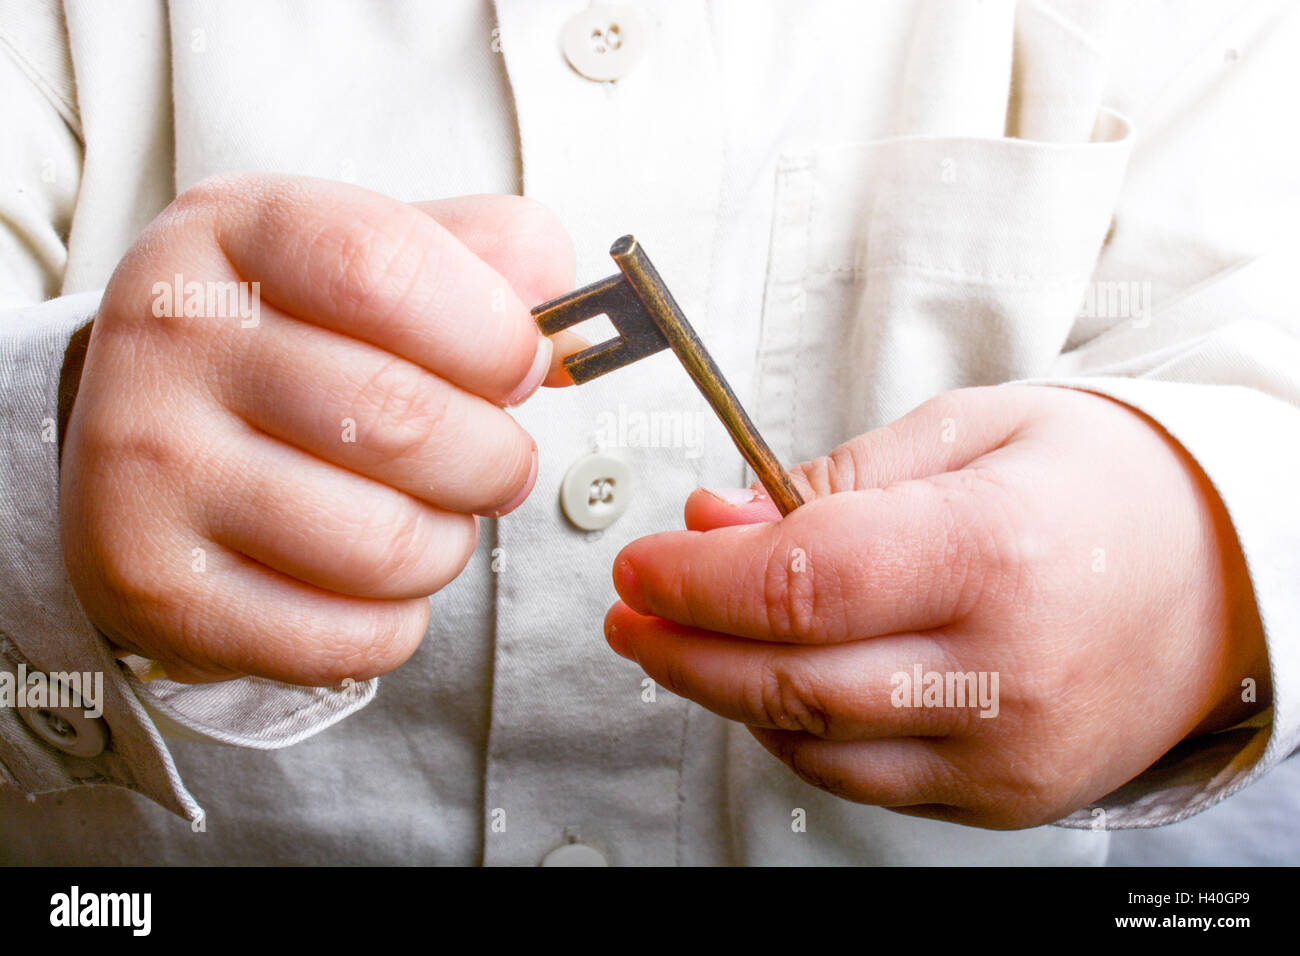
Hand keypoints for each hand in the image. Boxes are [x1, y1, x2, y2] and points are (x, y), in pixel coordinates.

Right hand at [61, 174, 580, 684]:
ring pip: (388, 544)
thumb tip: (561, 309)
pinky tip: (369, 579)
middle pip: (404, 419)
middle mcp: (169, 343)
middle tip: (495, 461)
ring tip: (427, 516)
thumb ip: (479, 253)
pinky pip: (349, 636)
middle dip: (496, 458)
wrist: (140, 437)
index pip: (386, 269)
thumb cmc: (284, 343)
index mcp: (228, 233)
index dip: (492, 333)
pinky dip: (397, 620)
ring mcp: (149, 472)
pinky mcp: (158, 588)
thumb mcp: (359, 256)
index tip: (519, 367)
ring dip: (448, 543)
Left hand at [605, 386, 1267, 827]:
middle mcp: (1004, 672)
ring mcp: (1007, 752)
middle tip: (631, 613)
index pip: (801, 583)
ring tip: (688, 639)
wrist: (1223, 576)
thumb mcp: (969, 432)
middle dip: (680, 649)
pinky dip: (796, 733)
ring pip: (811, 745)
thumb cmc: (1100, 486)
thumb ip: (833, 482)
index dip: (695, 580)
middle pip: (787, 682)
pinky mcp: (1004, 797)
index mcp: (996, 552)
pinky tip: (774, 682)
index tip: (641, 563)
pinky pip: (861, 780)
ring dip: (725, 694)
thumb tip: (716, 523)